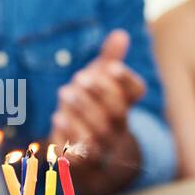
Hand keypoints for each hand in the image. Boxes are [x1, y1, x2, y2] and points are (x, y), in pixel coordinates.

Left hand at [48, 29, 146, 154]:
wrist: (88, 153)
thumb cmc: (93, 107)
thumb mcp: (99, 81)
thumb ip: (109, 59)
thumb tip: (120, 34)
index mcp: (125, 103)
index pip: (136, 91)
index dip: (126, 80)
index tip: (110, 67)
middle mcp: (117, 126)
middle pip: (117, 113)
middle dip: (100, 94)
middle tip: (80, 77)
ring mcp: (101, 145)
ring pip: (98, 133)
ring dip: (82, 111)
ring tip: (64, 93)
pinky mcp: (82, 161)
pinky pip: (80, 154)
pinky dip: (69, 135)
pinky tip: (58, 118)